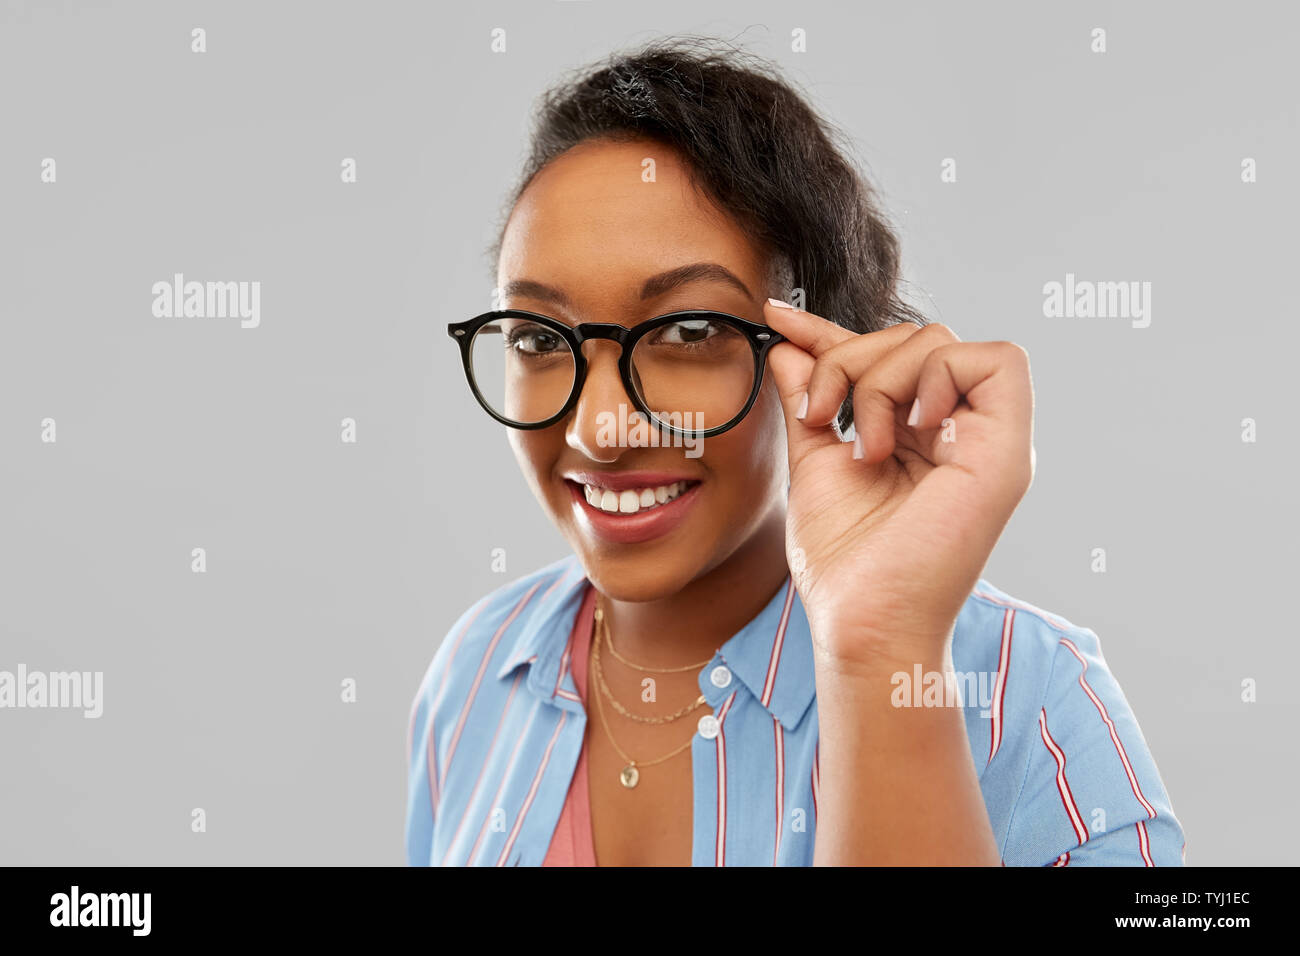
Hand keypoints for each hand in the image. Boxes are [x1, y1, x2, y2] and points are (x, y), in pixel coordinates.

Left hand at [763, 300, 1034, 671]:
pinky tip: (904, 427)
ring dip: (879, 379)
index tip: (775, 317)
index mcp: (922, 439)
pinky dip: (937, 375)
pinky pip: (997, 360)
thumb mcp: (814, 463)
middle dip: (848, 360)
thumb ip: (809, 400)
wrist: (863, 622)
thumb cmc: (844, 564)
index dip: (831, 334)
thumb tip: (787, 344)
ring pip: (941, 342)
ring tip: (863, 446)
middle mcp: (960, 433)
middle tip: (821, 417)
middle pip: (913, 337)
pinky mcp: (1008, 451)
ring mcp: (988, 440)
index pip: (883, 360)